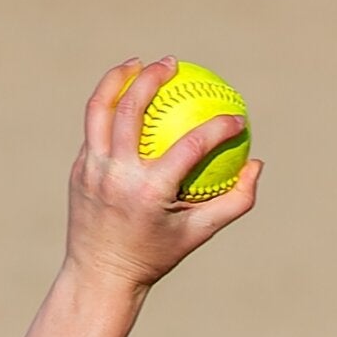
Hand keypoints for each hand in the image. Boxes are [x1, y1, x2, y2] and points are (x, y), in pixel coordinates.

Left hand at [64, 57, 259, 290]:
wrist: (101, 274)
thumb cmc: (157, 254)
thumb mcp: (199, 233)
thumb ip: (234, 201)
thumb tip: (257, 165)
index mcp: (150, 191)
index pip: (190, 146)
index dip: (219, 128)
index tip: (237, 118)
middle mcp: (117, 174)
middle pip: (130, 109)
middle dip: (152, 78)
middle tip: (172, 63)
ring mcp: (93, 169)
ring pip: (100, 109)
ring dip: (118, 79)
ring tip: (136, 63)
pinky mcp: (79, 169)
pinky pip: (95, 129)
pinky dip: (110, 108)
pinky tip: (124, 97)